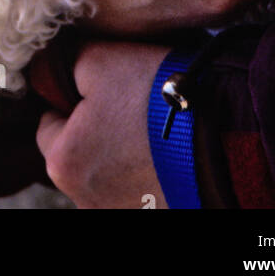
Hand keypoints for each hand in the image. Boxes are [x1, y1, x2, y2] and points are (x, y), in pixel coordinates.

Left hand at [35, 40, 169, 208]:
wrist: (226, 139)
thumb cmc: (157, 99)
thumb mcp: (100, 59)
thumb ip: (67, 65)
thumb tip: (53, 72)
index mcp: (63, 164)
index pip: (49, 123)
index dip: (74, 98)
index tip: (104, 88)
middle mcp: (86, 201)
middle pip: (81, 152)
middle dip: (100, 129)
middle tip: (133, 104)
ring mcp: (123, 213)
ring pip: (112, 172)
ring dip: (126, 154)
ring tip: (157, 130)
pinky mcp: (156, 216)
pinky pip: (143, 188)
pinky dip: (152, 172)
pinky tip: (171, 153)